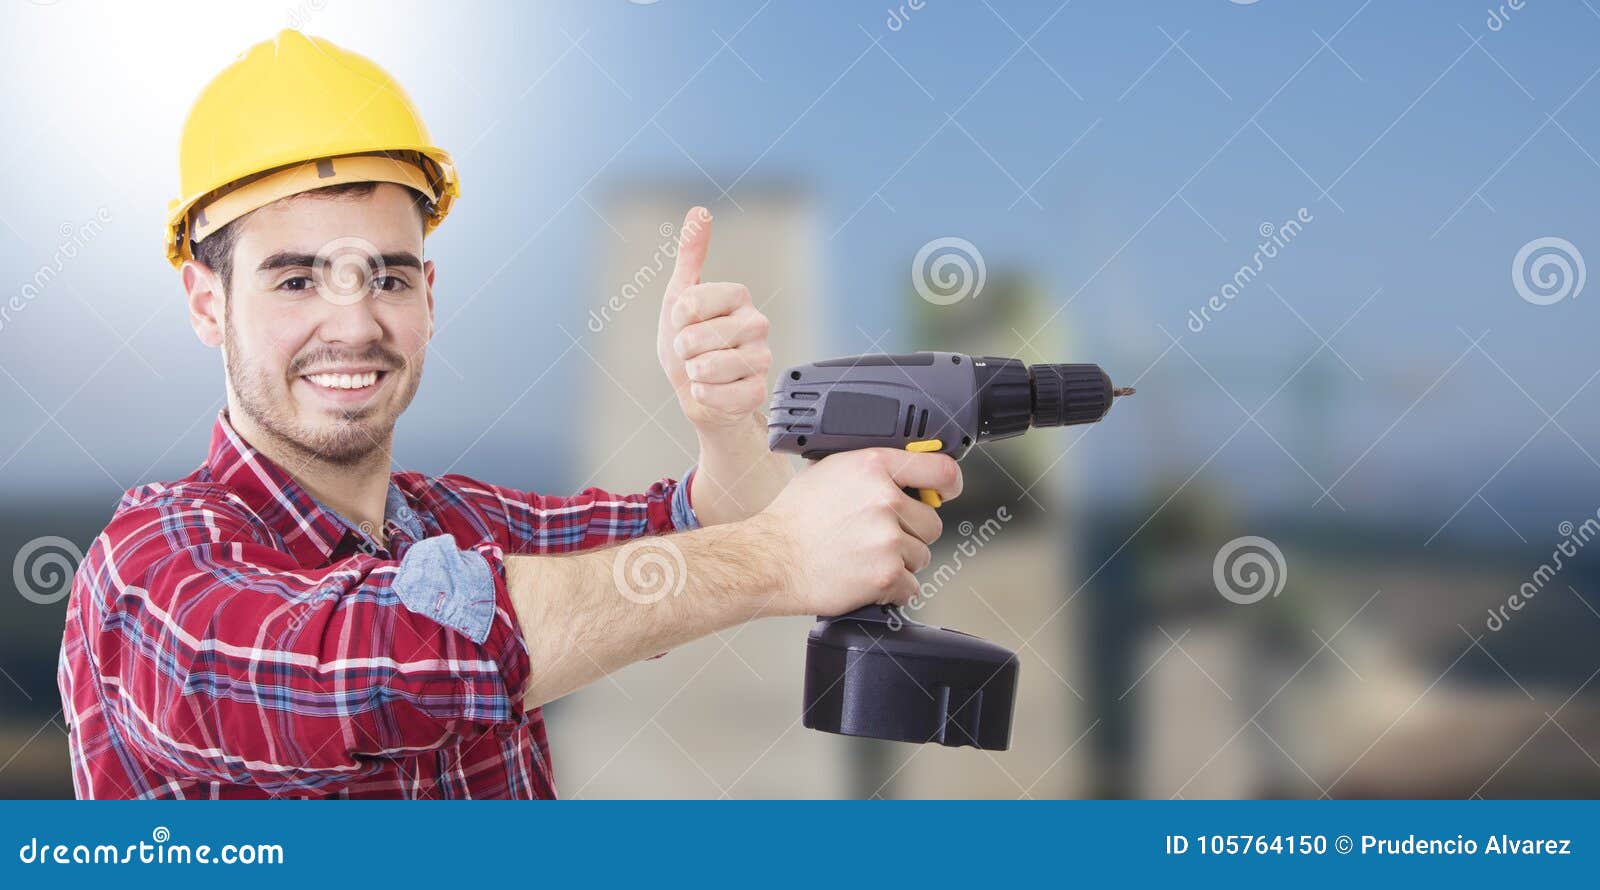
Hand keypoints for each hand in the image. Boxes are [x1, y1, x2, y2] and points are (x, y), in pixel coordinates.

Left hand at [657, 207, 772, 430]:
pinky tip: (710, 389)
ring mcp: (761, 358)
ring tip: (702, 370)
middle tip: (692, 351)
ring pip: (710, 366)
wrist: (698, 391)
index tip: (682, 322)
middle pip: (699, 336)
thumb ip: (690, 254)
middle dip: (683, 348)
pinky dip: (704, 395)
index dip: (677, 317)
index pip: (692, 301)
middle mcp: (757, 323)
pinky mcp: (757, 391)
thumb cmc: (689, 343)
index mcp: (738, 296)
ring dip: (693, 373)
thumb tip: (699, 210)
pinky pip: (718, 395)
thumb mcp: (679, 297)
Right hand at [755, 448, 962, 616]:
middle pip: (932, 522)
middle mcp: (884, 499)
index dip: (950, 484)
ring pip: (922, 556)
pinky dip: (893, 588)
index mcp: (873, 466)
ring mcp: (887, 538)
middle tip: (878, 536)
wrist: (771, 559)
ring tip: (863, 556)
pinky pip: (911, 586)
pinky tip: (864, 576)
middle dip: (912, 532)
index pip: (941, 469)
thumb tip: (902, 468)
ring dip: (900, 561)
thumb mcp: (828, 469)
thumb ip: (869, 466)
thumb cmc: (793, 518)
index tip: (947, 492)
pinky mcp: (886, 574)